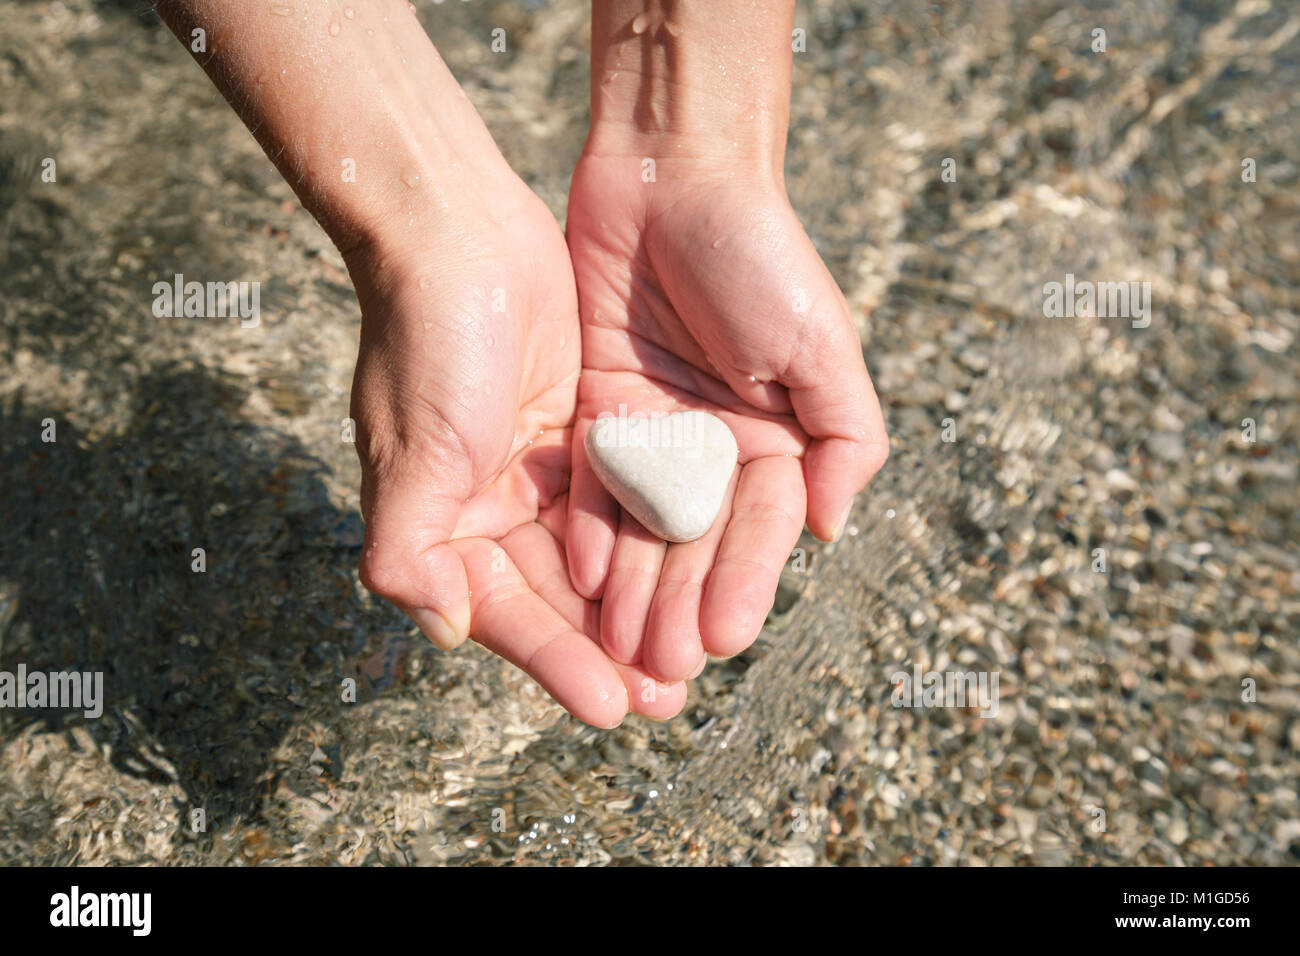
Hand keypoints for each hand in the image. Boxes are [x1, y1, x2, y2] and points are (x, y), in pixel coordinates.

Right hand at [347, 177, 685, 727]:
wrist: (459, 229)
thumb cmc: (427, 342)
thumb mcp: (410, 455)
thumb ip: (411, 554)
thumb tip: (444, 632)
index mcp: (448, 525)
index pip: (509, 613)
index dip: (560, 663)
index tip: (616, 709)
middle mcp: (494, 506)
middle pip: (561, 598)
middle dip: (611, 650)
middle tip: (670, 699)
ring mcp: (542, 468)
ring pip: (601, 557)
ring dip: (641, 605)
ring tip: (692, 657)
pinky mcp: (581, 426)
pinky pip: (626, 497)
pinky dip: (654, 537)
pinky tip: (692, 572)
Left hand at [563, 154, 887, 682]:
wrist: (674, 177)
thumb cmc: (762, 255)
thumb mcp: (822, 346)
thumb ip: (843, 440)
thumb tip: (829, 531)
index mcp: (778, 442)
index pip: (760, 530)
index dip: (743, 583)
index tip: (725, 638)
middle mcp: (716, 450)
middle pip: (696, 542)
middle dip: (681, 603)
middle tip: (660, 666)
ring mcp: (654, 435)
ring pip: (643, 526)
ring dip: (632, 587)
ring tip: (618, 647)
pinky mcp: (598, 413)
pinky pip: (593, 482)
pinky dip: (591, 526)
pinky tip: (582, 575)